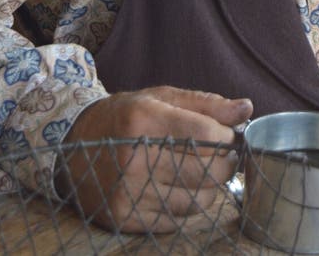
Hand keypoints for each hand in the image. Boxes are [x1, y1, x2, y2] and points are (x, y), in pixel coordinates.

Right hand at [55, 85, 252, 232]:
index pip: (206, 134)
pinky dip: (186, 205)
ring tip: (200, 170)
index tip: (228, 135)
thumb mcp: (161, 97)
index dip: (227, 136)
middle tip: (221, 154)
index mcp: (144, 119)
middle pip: (206, 171)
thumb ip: (205, 104)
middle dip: (225, 163)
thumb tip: (246, 108)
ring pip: (196, 201)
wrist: (72, 143)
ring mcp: (128, 192)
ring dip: (209, 187)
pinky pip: (175, 221)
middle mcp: (134, 157)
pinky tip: (178, 188)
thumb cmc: (125, 115)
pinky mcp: (123, 219)